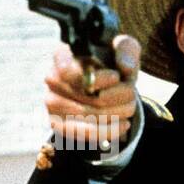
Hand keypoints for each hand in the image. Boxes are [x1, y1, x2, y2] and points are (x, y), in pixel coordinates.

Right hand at [44, 35, 139, 152]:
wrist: (105, 91)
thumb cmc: (113, 66)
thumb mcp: (123, 50)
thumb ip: (126, 51)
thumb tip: (125, 68)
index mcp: (64, 55)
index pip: (68, 67)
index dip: (98, 78)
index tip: (116, 77)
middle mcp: (52, 77)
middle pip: (92, 95)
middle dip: (120, 97)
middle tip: (132, 93)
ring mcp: (52, 102)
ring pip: (93, 115)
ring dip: (119, 113)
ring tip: (129, 107)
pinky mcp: (58, 124)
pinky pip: (86, 133)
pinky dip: (110, 130)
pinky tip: (123, 124)